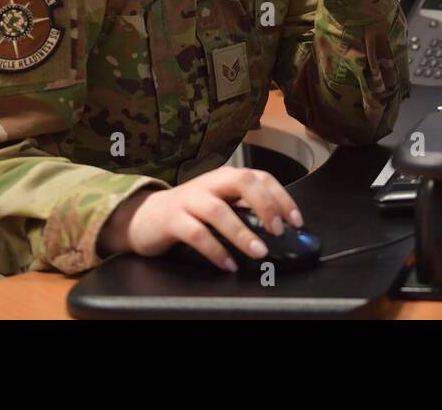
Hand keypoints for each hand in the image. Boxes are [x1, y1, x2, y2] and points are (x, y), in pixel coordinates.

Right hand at [97, 167, 302, 271]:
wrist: (145, 216)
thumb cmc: (191, 211)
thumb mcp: (221, 203)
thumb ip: (245, 209)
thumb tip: (279, 228)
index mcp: (226, 177)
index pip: (260, 177)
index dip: (282, 197)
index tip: (295, 221)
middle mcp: (210, 183)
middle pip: (242, 182)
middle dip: (264, 205)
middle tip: (277, 231)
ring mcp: (190, 200)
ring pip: (219, 211)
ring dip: (242, 232)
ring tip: (259, 252)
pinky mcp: (172, 220)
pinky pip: (196, 234)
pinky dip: (215, 250)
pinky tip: (229, 264)